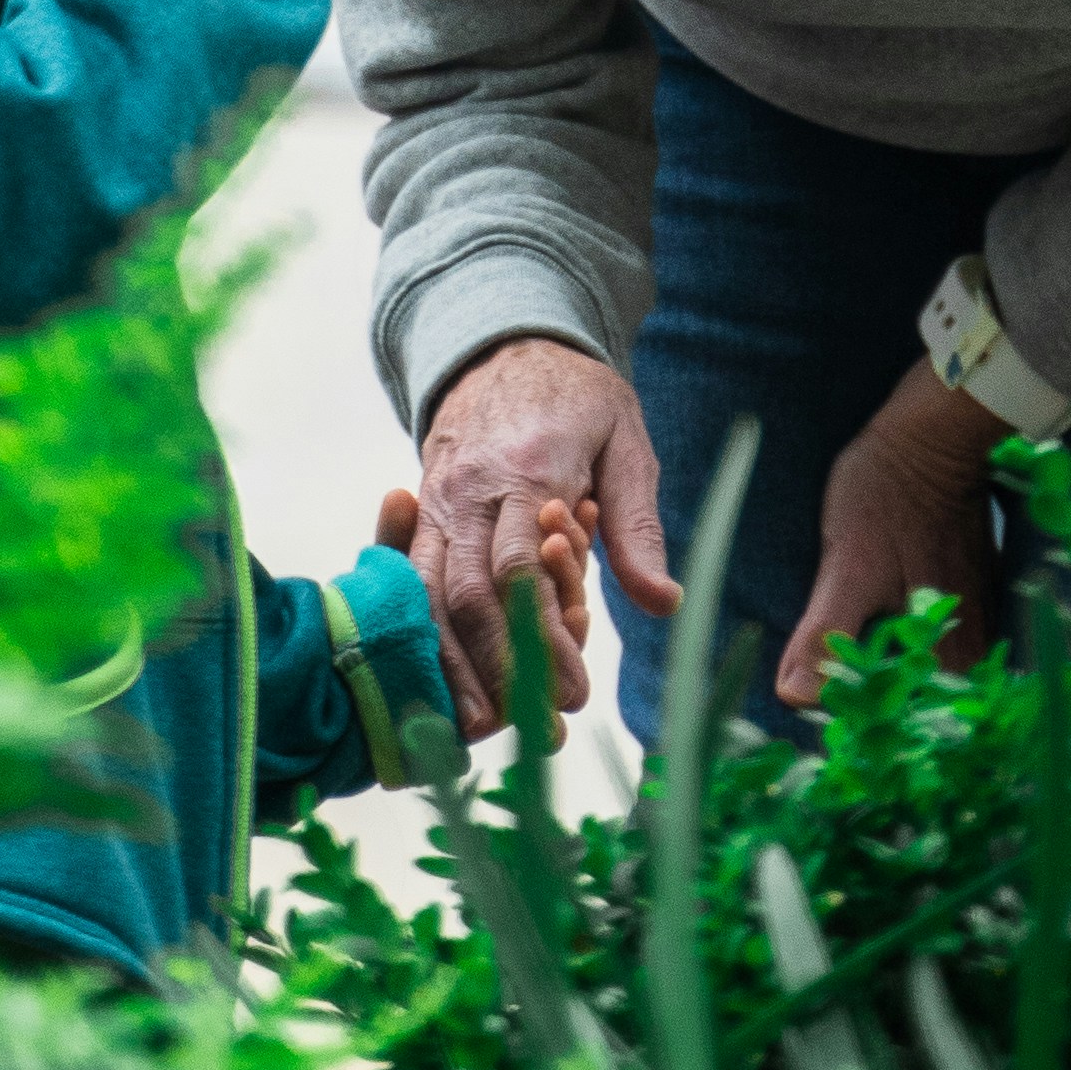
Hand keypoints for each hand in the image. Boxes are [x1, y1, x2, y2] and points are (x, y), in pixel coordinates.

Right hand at [410, 334, 670, 741]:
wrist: (504, 340)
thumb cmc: (578, 397)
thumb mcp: (627, 443)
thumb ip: (637, 526)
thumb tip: (664, 601)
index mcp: (526, 470)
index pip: (520, 568)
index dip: (542, 636)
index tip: (573, 692)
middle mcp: (468, 489)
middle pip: (466, 593)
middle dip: (497, 668)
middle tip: (535, 729)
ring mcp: (434, 500)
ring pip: (424, 595)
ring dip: (448, 666)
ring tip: (477, 728)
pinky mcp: (418, 511)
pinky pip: (405, 581)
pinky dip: (417, 635)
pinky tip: (434, 683)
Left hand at [771, 358, 1001, 715]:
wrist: (931, 439)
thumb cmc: (887, 500)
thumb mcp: (847, 568)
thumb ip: (826, 636)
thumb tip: (796, 697)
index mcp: (947, 657)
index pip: (913, 730)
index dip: (874, 745)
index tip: (835, 754)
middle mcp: (971, 652)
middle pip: (924, 712)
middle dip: (881, 726)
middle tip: (832, 725)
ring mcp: (973, 626)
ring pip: (932, 683)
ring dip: (893, 696)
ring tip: (847, 698)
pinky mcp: (967, 602)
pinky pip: (937, 652)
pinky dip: (907, 664)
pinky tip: (877, 657)